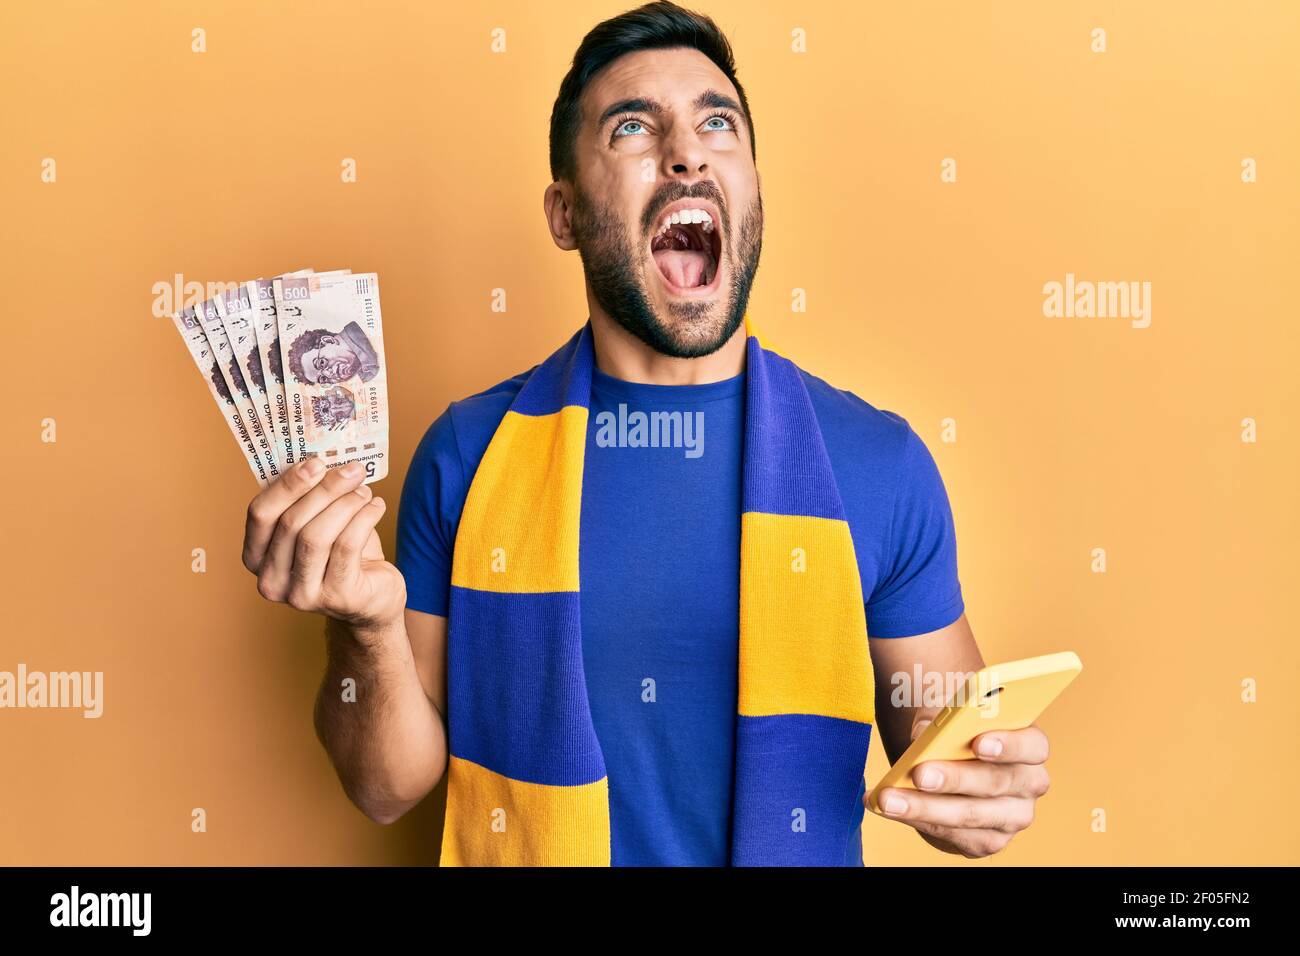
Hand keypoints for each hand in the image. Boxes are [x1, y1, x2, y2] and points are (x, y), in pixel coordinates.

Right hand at [242, 456, 405, 633]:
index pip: (260, 515)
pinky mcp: (337, 597)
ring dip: (345, 504)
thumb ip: (305, 500)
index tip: (315, 462)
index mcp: (256, 558)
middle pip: (291, 522)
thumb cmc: (339, 555)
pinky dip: (364, 518)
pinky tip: (376, 507)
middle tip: (351, 470)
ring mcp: (302, 595)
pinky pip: (347, 546)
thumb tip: (318, 460)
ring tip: (364, 490)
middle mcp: (271, 581)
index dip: (287, 485)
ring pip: (317, 535)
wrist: (372, 598)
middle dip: (324, 490)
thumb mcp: (315, 525)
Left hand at [865, 709, 1050, 858]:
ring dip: (925, 807)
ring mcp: (1012, 817)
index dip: (1008, 744)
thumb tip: (923, 734)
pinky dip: (919, 820)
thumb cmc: (955, 733)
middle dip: (954, 778)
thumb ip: (940, 717)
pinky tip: (892, 809)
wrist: (953, 769)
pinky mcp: (989, 841)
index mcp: (1030, 746)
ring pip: (970, 814)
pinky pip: (953, 835)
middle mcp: (1029, 784)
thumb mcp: (948, 714)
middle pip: (995, 782)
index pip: (1032, 745)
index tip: (978, 742)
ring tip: (889, 798)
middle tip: (919, 773)